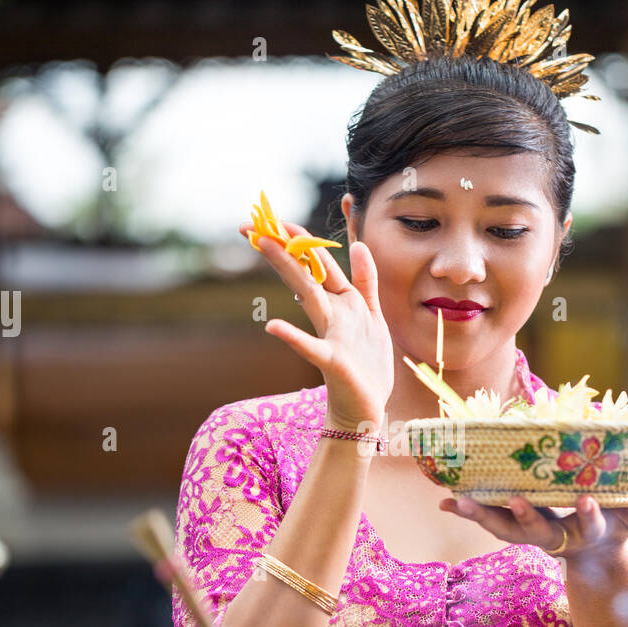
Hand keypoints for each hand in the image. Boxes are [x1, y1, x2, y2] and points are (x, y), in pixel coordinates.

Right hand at [241, 219, 393, 430]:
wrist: (366, 407)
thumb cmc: (366, 364)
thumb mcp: (371, 316)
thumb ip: (364, 282)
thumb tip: (359, 245)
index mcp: (344, 302)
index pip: (318, 264)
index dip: (300, 241)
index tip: (277, 219)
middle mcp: (332, 314)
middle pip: (307, 273)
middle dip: (284, 248)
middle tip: (255, 225)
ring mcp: (330, 336)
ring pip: (308, 296)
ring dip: (288, 270)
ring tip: (265, 246)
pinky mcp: (333, 362)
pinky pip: (311, 348)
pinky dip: (293, 337)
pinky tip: (272, 326)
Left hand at [439, 487, 627, 561]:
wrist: (591, 553)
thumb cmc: (614, 527)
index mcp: (584, 533)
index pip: (589, 525)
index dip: (588, 515)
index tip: (586, 501)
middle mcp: (553, 538)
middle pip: (535, 533)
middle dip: (525, 518)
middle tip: (513, 501)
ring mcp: (530, 535)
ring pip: (503, 529)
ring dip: (481, 515)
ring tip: (457, 501)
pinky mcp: (513, 528)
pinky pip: (487, 521)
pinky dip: (466, 512)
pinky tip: (443, 502)